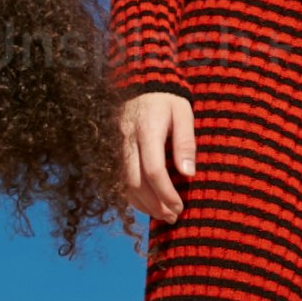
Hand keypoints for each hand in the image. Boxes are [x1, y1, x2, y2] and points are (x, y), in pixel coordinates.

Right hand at [117, 90, 197, 224]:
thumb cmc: (167, 99)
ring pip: (124, 184)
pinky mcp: (113, 151)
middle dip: (154, 204)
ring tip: (162, 216)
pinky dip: (132, 196)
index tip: (180, 207)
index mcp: (147, 129)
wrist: (140, 83)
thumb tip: (188, 174)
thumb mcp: (183, 114)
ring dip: (143, 204)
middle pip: (136, 182)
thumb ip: (185, 143)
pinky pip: (120, 179)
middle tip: (172, 217)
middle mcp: (127, 140)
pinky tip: (147, 205)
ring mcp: (116, 146)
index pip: (153, 169)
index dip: (166, 193)